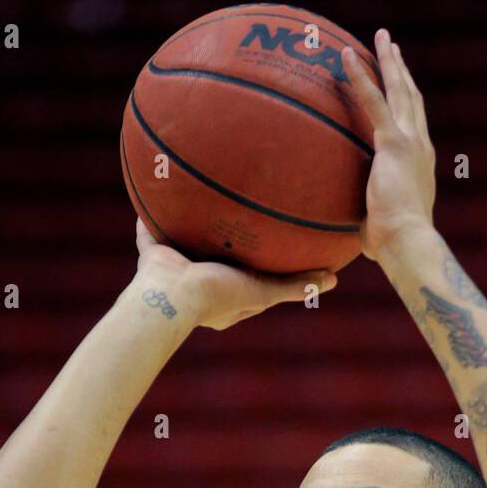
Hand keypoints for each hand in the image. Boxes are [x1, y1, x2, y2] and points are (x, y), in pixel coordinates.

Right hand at [133, 219, 336, 330]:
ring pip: (187, 244)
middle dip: (225, 244)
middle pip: (215, 260)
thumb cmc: (215, 297)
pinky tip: (163, 187)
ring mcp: (174, 270)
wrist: (169, 295)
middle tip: (238, 221)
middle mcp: (197, 284)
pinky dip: (155, 216)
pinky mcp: (153, 255)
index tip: (271, 250)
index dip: (258, 268)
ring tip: (204, 200)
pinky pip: (153, 231)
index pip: (245, 282)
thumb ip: (293, 286)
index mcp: (220, 300)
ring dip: (194, 227)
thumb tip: (333, 279)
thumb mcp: (261, 293)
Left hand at [342, 29, 435, 260]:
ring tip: (380, 37)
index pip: (414, 123)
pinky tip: (346, 56)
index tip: (400, 83)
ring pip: (399, 91)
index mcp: (420, 163)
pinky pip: (373, 101)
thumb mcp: (382, 225)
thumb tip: (358, 234)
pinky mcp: (394, 143)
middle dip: (401, 70)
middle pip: (411, 98)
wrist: (407, 242)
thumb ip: (371, 218)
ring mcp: (410, 141)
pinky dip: (360, 77)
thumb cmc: (394, 245)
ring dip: (389, 62)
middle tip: (392, 46)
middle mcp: (420, 146)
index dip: (407, 101)